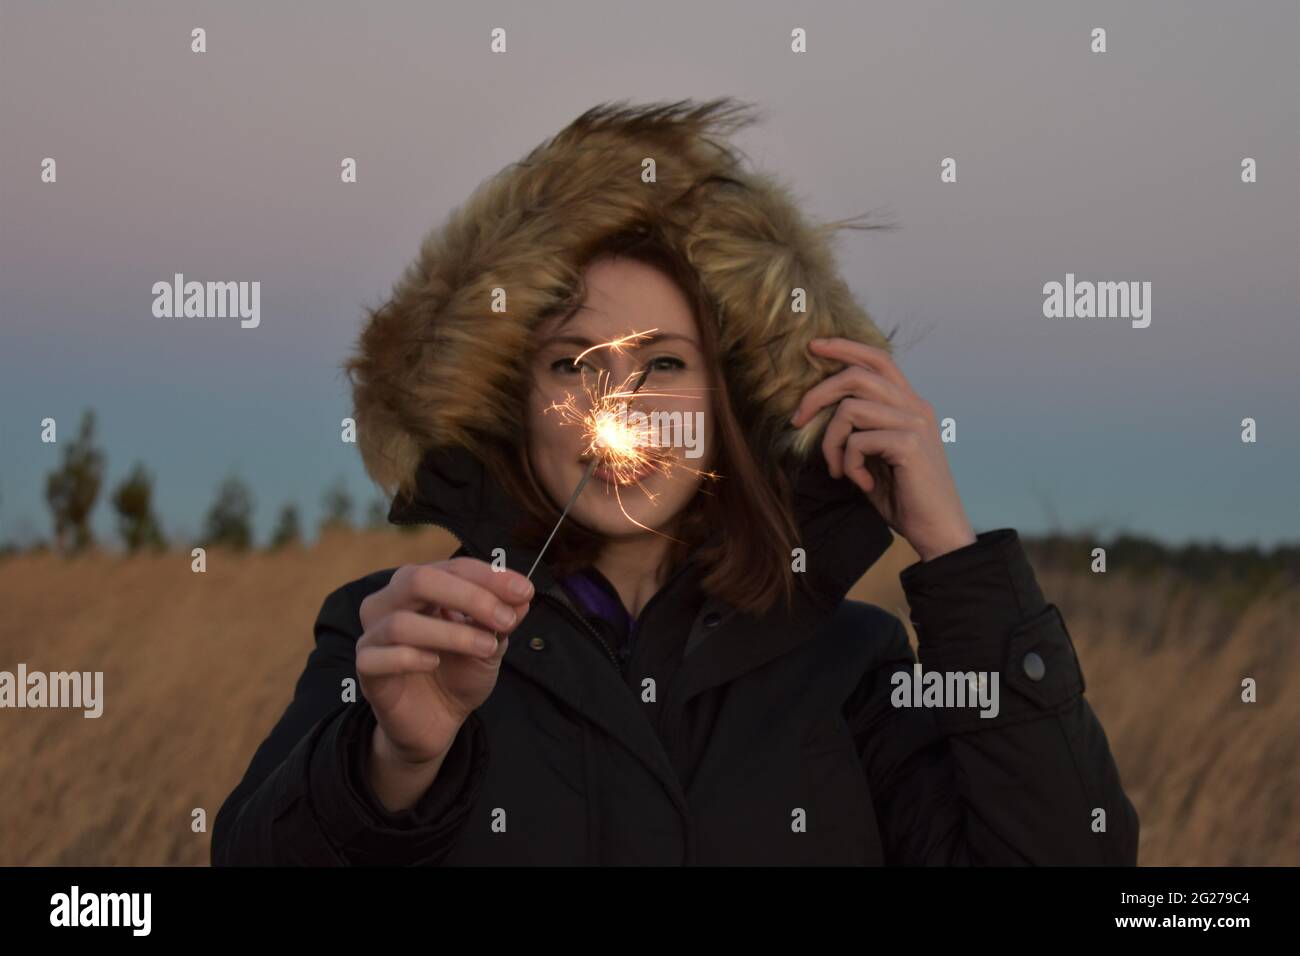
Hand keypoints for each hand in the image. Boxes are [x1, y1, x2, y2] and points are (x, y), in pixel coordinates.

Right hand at [355, 558, 532, 764]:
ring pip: (401, 622)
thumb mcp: (490, 644)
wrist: (438, 721)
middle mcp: (391, 602)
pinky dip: (411, 657)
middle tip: (505, 619)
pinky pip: (379, 656)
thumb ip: (502, 619)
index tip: (524, 591)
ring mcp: (374, 634)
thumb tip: (521, 596)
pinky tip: (434, 663)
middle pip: (419, 579)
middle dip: (469, 596)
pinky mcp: (366, 668)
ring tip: (486, 648)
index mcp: (422, 587)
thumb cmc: (460, 673)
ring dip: (452, 634)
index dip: (490, 576)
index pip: (453, 568)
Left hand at [789, 337, 975, 561]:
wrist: (938, 530)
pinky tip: (861, 482)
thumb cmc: (904, 496)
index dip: (845, 347)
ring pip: (851, 409)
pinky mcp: (910, 445)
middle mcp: (915, 407)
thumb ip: (858, 430)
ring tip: (836, 469)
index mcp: (910, 405)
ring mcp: (915, 424)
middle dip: (818, 393)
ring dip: (831, 441)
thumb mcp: (875, 456)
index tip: (813, 346)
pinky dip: (848, 464)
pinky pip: (858, 441)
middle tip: (797, 419)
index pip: (878, 359)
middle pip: (856, 375)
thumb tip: (818, 412)